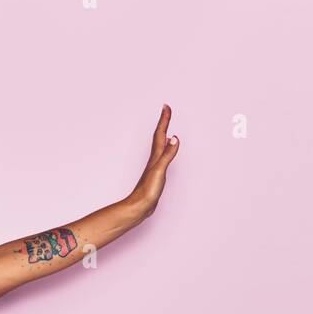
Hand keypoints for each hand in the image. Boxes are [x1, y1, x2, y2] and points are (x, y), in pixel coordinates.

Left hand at [125, 103, 179, 219]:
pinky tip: (166, 151)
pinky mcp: (155, 175)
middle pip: (159, 136)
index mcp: (156, 157)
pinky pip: (161, 156)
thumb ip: (167, 155)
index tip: (166, 106)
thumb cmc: (147, 191)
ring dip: (163, 134)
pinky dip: (165, 149)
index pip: (161, 134)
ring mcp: (154, 167)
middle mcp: (154, 159)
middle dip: (163, 122)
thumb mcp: (159, 171)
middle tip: (166, 110)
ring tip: (166, 127)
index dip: (164, 120)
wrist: (139, 207)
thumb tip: (174, 138)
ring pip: (160, 146)